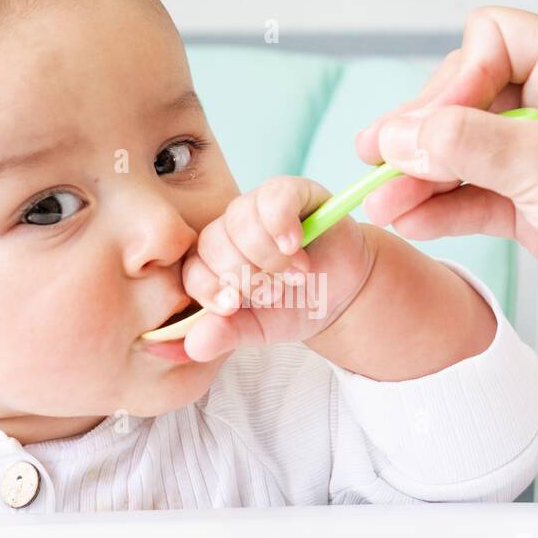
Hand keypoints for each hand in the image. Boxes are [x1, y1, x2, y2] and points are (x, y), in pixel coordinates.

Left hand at [181, 175, 376, 360]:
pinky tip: (295, 245)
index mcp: (214, 261)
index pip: (193, 268)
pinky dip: (281, 224)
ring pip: (240, 220)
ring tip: (297, 275)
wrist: (344, 296)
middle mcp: (230, 229)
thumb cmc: (297, 307)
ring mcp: (257, 206)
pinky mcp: (290, 191)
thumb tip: (193, 346)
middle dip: (246, 277)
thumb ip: (225, 335)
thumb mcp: (259, 329)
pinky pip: (273, 198)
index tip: (234, 307)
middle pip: (213, 243)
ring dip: (268, 256)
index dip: (210, 289)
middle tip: (276, 293)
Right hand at [354, 6, 537, 349]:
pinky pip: (474, 196)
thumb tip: (398, 136)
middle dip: (422, 133)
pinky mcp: (534, 206)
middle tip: (378, 161)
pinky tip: (410, 220)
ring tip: (379, 200)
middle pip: (463, 98)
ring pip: (462, 152)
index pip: (488, 41)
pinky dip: (441, 207)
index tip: (432, 127)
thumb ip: (464, 145)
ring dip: (421, 176)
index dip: (453, 80)